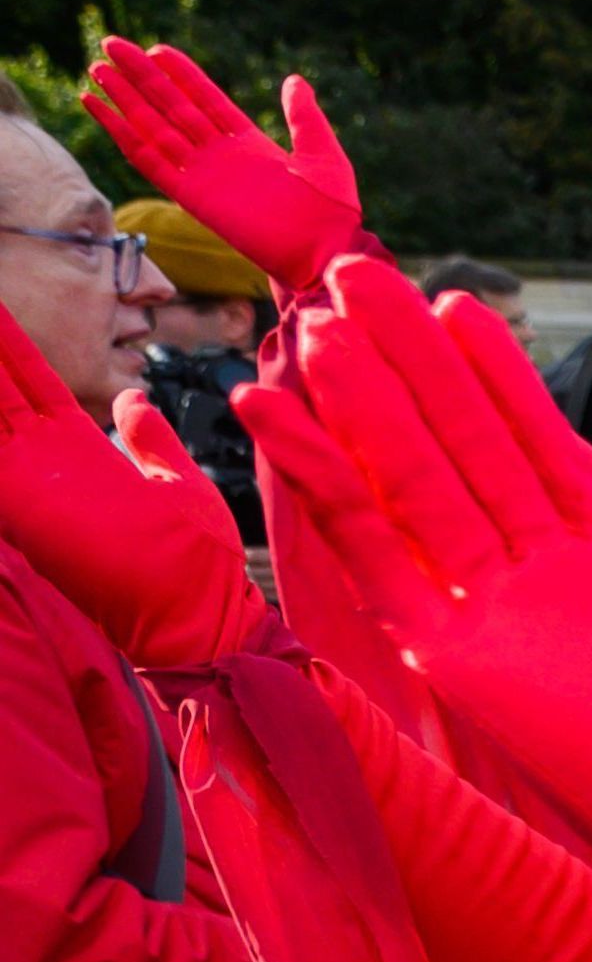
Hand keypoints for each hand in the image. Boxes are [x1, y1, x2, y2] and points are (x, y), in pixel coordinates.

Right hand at [0, 298, 249, 656]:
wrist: (202, 618)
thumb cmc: (198, 562)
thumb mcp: (176, 481)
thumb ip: (151, 440)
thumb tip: (133, 399)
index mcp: (78, 448)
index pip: (26, 381)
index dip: (4, 344)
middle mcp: (40, 461)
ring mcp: (24, 481)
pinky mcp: (19, 506)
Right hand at [82, 42, 366, 297]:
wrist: (324, 254)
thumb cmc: (332, 212)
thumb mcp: (322, 154)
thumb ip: (304, 117)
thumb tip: (294, 79)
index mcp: (248, 143)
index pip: (206, 99)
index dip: (182, 74)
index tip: (158, 49)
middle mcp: (219, 154)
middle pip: (172, 106)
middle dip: (142, 77)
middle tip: (111, 45)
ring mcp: (202, 173)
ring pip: (154, 127)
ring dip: (125, 98)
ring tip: (97, 69)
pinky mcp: (191, 195)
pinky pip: (148, 159)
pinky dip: (122, 133)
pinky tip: (100, 109)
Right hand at [232, 260, 591, 960]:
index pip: (538, 454)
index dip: (498, 380)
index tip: (460, 305)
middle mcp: (541, 590)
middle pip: (462, 452)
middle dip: (413, 364)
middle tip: (358, 276)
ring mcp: (498, 621)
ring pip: (418, 488)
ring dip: (370, 405)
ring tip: (320, 321)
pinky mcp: (467, 667)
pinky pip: (387, 566)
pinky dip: (333, 495)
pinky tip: (285, 426)